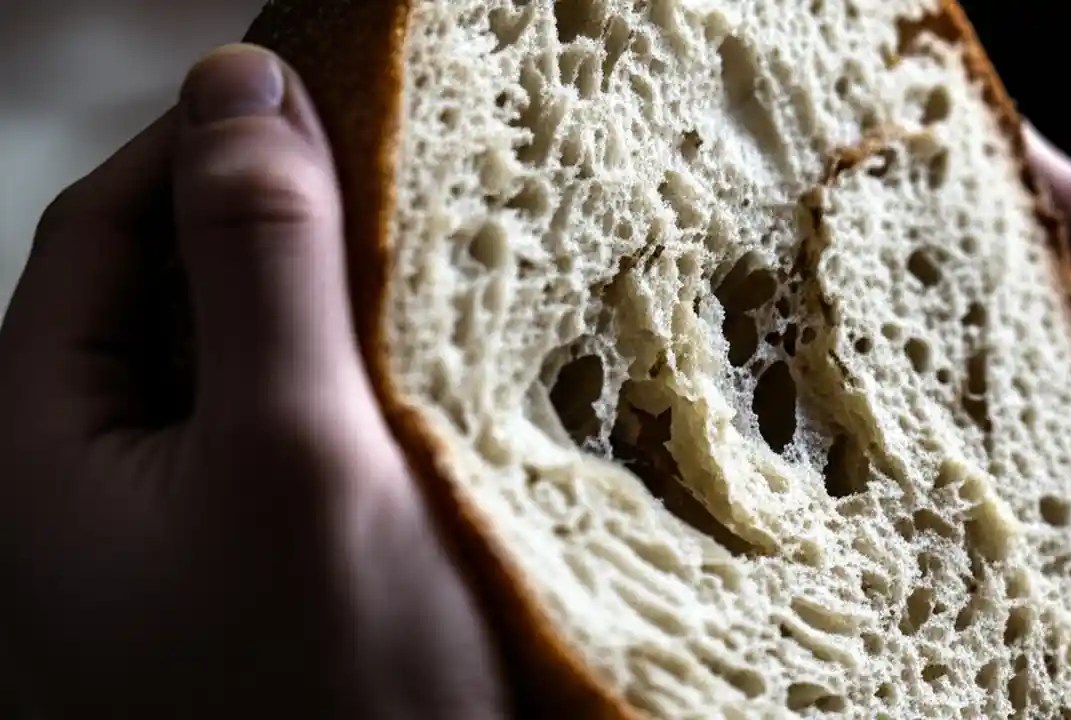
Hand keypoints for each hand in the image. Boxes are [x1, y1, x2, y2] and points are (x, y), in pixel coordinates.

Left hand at [0, 45, 504, 717]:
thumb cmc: (343, 682)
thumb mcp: (304, 452)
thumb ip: (262, 265)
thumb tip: (238, 92)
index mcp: (29, 458)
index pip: (93, 236)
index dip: (194, 148)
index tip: (303, 104)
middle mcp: (63, 497)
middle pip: (145, 300)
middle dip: (254, 231)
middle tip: (375, 197)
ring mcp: (141, 540)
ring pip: (206, 368)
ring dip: (295, 310)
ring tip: (395, 285)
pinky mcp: (215, 568)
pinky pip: (248, 437)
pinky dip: (313, 388)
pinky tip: (387, 386)